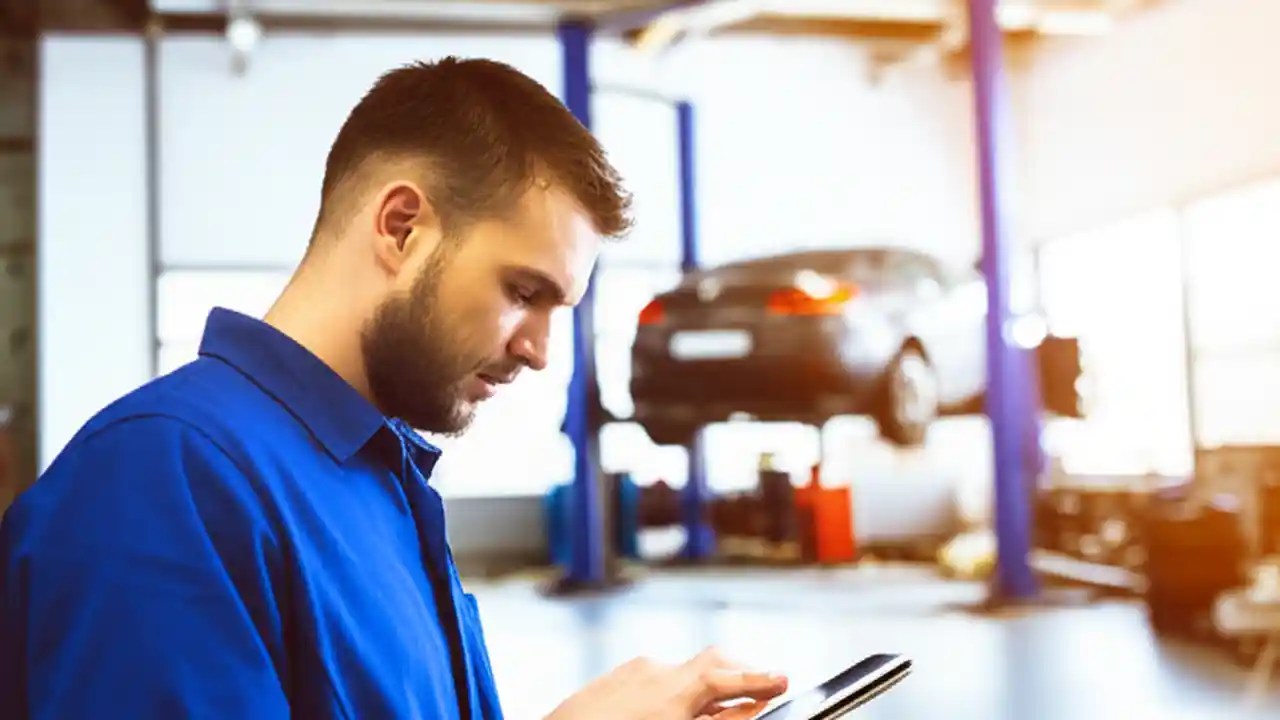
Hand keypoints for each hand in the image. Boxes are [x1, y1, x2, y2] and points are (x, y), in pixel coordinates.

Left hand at [544, 646, 787, 719]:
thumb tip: (743, 711)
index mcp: (673, 692)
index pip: (729, 679)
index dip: (760, 681)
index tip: (783, 681)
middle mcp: (655, 673)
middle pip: (710, 662)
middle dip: (738, 673)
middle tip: (761, 687)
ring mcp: (634, 671)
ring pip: (684, 672)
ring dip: (706, 687)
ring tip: (720, 710)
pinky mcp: (617, 677)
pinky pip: (658, 678)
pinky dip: (677, 691)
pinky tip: (676, 711)